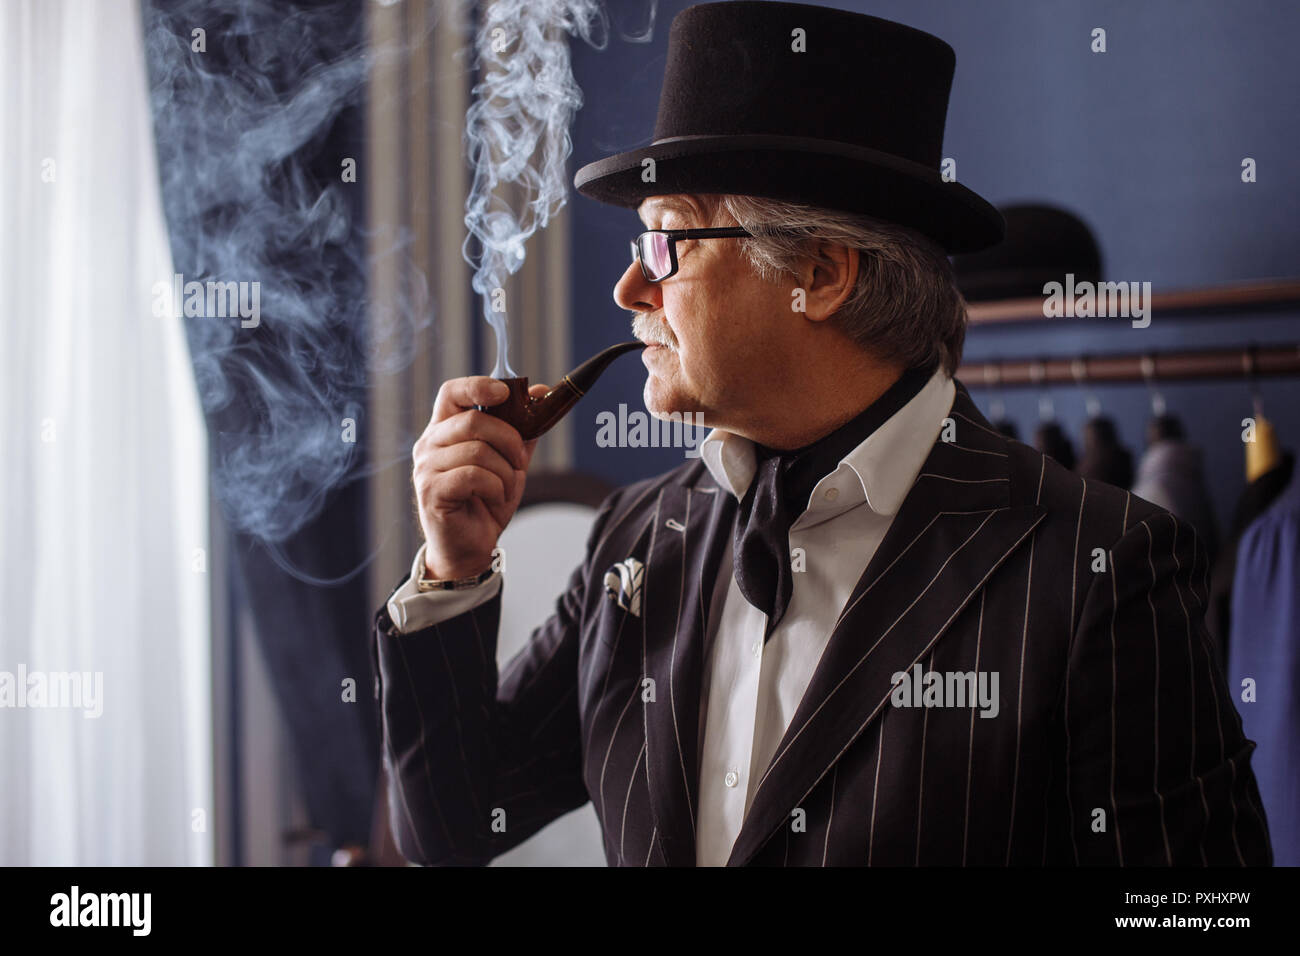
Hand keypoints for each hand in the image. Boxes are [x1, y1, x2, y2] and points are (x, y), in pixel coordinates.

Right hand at [412, 376, 550, 580]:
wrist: (470, 548)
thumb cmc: (486, 503)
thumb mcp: (510, 462)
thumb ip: (521, 430)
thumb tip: (541, 392)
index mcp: (444, 430)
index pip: (451, 392)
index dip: (478, 386)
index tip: (505, 393)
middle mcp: (429, 444)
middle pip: (472, 421)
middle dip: (509, 439)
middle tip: (521, 461)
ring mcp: (426, 468)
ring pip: (477, 451)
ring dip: (505, 472)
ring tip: (506, 488)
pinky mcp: (431, 491)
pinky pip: (474, 476)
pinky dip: (496, 487)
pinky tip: (495, 499)